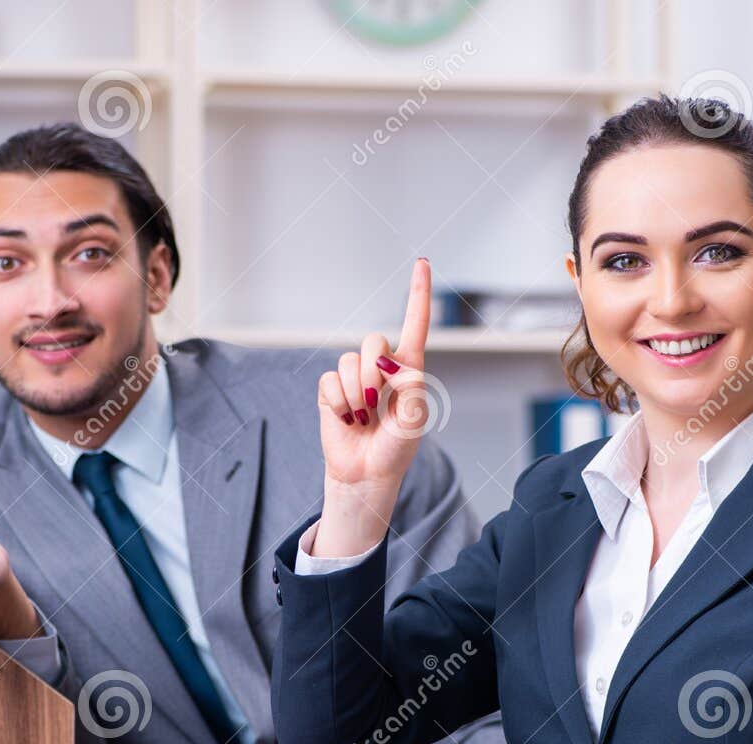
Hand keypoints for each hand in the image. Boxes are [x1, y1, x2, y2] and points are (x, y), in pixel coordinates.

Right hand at [312, 258, 434, 557]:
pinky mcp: (331, 391)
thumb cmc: (395, 449)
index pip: (415, 324)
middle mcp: (381, 367)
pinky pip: (329, 382)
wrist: (366, 473)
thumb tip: (389, 364)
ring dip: (355, 395)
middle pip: (372, 340)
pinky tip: (347, 419)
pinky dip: (339, 404)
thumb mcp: (413, 422)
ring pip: (348, 363)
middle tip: (375, 403)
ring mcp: (354, 378)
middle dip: (372, 369)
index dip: (418, 293)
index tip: (422, 262)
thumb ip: (411, 389)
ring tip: (362, 418)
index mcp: (409, 368)